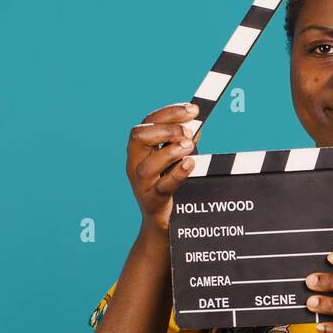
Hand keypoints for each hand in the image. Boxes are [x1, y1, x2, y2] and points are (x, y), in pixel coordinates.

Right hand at [126, 102, 200, 235]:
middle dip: (166, 129)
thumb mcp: (173, 158)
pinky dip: (177, 173)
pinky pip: (164, 186)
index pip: (148, 122)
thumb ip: (183, 139)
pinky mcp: (153, 201)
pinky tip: (190, 164)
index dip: (170, 112)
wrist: (161, 222)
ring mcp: (141, 184)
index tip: (193, 110)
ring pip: (148, 164)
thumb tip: (198, 121)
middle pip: (139, 137)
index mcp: (139, 148)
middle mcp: (135, 163)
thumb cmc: (168, 183)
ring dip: (171, 151)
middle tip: (188, 132)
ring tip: (189, 147)